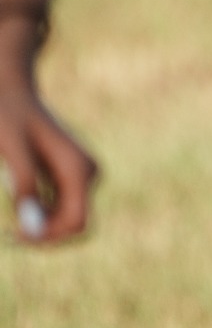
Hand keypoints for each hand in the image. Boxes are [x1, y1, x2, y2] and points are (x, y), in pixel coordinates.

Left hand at [0, 59, 96, 244]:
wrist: (12, 91)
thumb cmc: (8, 116)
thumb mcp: (12, 149)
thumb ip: (25, 186)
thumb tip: (31, 226)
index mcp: (79, 167)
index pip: (76, 222)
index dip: (47, 237)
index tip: (13, 232)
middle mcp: (88, 172)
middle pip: (74, 224)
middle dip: (44, 234)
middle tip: (9, 231)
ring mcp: (82, 173)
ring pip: (67, 218)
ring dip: (40, 224)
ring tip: (12, 210)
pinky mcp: (71, 174)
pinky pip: (62, 206)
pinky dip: (40, 212)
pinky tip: (20, 199)